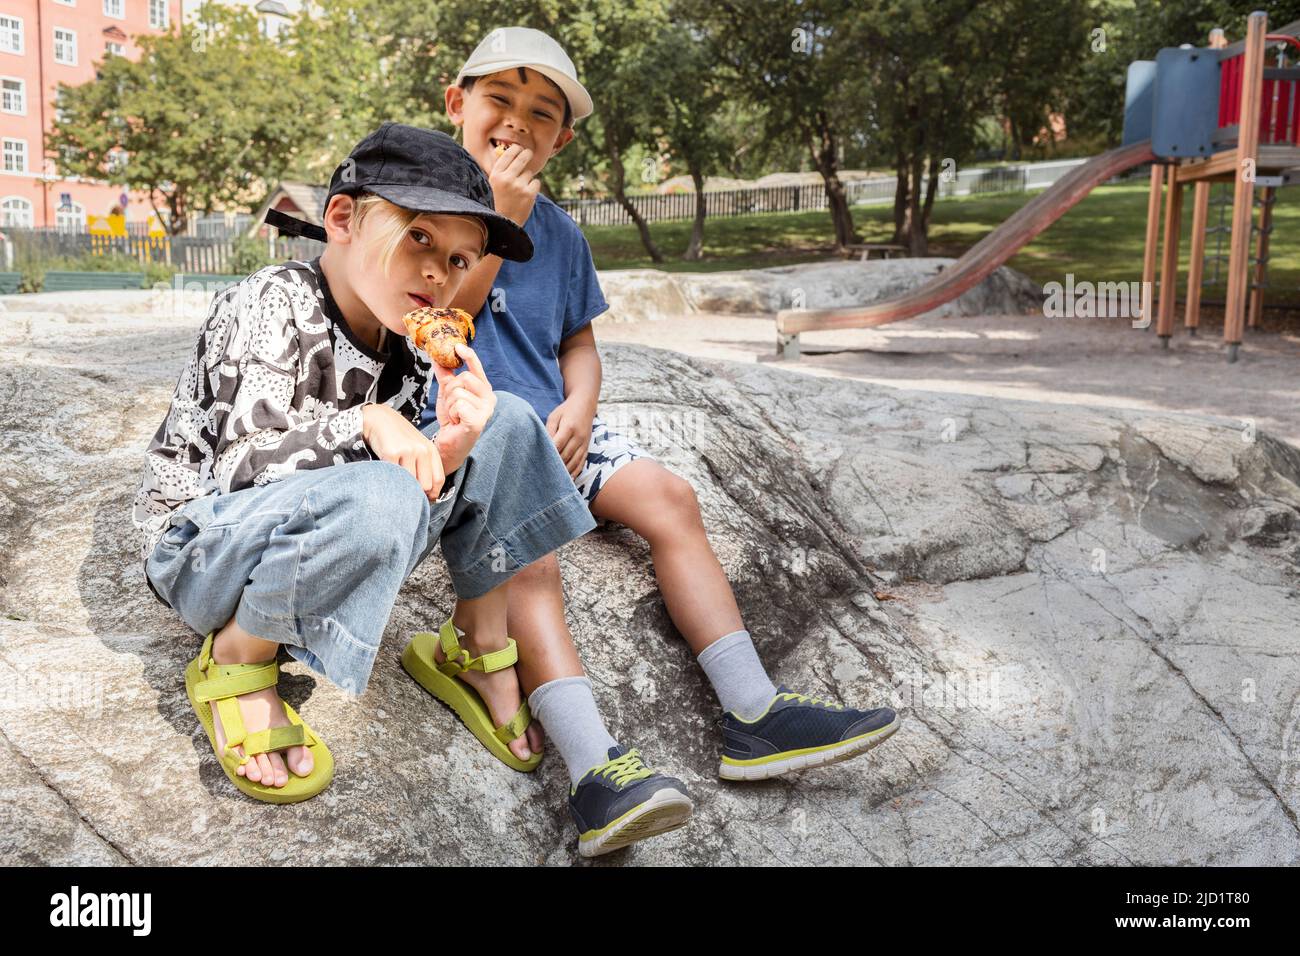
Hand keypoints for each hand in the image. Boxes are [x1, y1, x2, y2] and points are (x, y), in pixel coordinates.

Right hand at [361, 403, 444, 501]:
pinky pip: (393, 477)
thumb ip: (426, 468)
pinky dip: (389, 479)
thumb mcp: (418, 448)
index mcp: (431, 451)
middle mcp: (422, 450)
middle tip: (406, 492)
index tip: (424, 499)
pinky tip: (386, 473)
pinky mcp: (391, 453)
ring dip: (402, 487)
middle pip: (425, 486)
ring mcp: (407, 451)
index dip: (432, 494)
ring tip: (395, 481)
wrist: (379, 419)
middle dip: (416, 493)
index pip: (438, 480)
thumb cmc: (399, 438)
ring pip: (410, 484)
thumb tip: (430, 496)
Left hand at [432, 344, 495, 477]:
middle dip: (451, 391)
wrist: (450, 443)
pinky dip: (451, 413)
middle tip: (452, 406)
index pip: (477, 367)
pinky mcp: (478, 420)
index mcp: (483, 389)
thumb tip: (438, 358)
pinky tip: (456, 422)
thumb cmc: (452, 419)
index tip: (458, 347)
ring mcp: (486, 410)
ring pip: (459, 392)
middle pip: (464, 378)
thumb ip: (446, 376)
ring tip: (454, 415)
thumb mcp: (447, 393)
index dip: (468, 356)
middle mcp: (489, 398)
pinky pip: (458, 405)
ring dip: (449, 405)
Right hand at [489, 144, 541, 225]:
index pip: (509, 154)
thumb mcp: (492, 185)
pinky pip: (536, 182)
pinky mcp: (529, 194)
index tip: (519, 149)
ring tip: (519, 190)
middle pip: (523, 157)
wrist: (503, 224)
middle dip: (527, 154)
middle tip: (529, 153)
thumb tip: (506, 151)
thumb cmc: (497, 203)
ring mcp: (518, 186)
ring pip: (529, 173)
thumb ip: (499, 170)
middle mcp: (506, 178)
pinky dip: (533, 187)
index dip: (516, 149)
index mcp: (495, 175)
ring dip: (527, 178)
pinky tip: (526, 195)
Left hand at [545, 396, 594, 478]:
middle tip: (543, 475)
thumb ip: (549, 430)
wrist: (585, 404)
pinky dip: (575, 472)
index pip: (557, 445)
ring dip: (564, 472)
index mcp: (569, 428)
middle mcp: (578, 437)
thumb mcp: (554, 416)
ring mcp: (584, 444)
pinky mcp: (587, 448)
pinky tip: (568, 480)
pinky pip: (582, 463)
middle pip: (566, 456)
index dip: (549, 455)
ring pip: (574, 462)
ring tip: (554, 481)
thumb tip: (544, 445)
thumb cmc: (566, 410)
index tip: (539, 463)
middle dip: (555, 466)